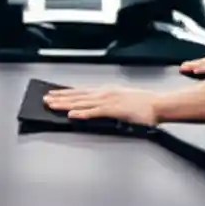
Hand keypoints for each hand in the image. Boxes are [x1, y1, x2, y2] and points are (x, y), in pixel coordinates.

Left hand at [43, 86, 161, 126]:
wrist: (158, 105)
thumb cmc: (143, 105)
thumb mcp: (121, 100)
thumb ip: (106, 104)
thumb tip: (92, 108)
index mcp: (106, 91)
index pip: (81, 91)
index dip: (65, 93)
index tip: (53, 93)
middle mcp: (105, 93)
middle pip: (77, 96)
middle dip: (60, 98)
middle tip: (45, 99)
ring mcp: (108, 101)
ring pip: (82, 102)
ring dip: (65, 104)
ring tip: (52, 105)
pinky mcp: (114, 110)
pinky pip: (94, 112)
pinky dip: (82, 113)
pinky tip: (72, 114)